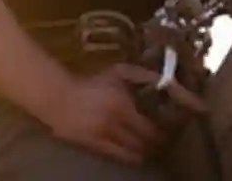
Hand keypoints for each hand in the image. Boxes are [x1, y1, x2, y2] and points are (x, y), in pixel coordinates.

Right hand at [36, 64, 174, 164]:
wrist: (60, 98)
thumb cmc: (92, 84)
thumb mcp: (117, 73)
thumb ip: (140, 75)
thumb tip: (164, 80)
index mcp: (123, 103)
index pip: (149, 125)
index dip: (161, 131)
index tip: (170, 130)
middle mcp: (115, 121)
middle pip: (143, 139)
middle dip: (155, 143)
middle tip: (164, 142)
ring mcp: (104, 134)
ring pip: (131, 150)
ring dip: (143, 151)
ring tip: (151, 150)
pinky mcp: (93, 144)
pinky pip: (116, 154)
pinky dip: (129, 157)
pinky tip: (136, 157)